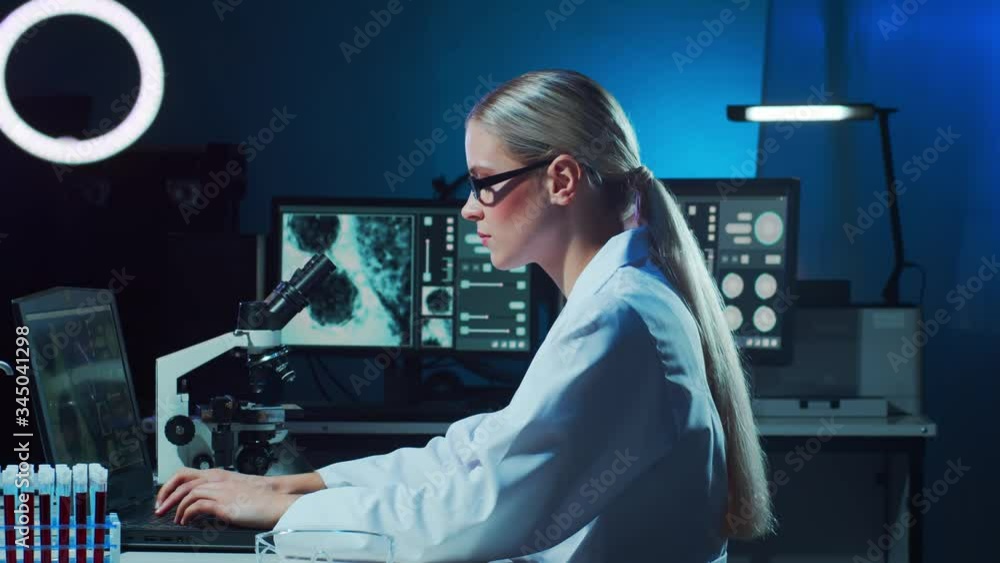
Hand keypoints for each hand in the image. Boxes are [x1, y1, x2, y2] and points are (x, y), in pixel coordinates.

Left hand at [172, 479, 301, 528]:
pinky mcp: (224, 504)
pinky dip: (188, 514)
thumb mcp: (237, 491)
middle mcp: (218, 480)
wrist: (276, 502)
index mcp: (220, 476)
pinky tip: (187, 521)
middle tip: (160, 509)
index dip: (172, 486)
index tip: (165, 498)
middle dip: (167, 496)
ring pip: (188, 494)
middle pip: (183, 482)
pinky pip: (198, 506)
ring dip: (177, 507)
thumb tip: (206, 505)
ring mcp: (221, 491)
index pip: (187, 475)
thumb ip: (221, 493)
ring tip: (174, 519)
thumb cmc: (261, 499)